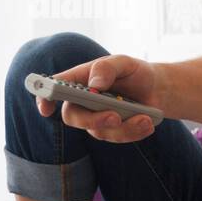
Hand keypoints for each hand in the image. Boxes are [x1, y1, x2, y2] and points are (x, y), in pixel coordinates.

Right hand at [37, 54, 159, 141]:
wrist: (157, 88)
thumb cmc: (133, 72)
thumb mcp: (123, 62)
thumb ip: (107, 68)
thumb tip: (95, 84)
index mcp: (78, 81)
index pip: (54, 88)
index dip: (44, 98)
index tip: (46, 108)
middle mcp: (82, 103)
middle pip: (72, 118)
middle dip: (93, 120)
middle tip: (115, 116)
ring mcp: (96, 120)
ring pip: (99, 132)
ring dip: (124, 127)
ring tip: (145, 118)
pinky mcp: (113, 132)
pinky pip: (118, 138)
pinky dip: (135, 132)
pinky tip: (147, 123)